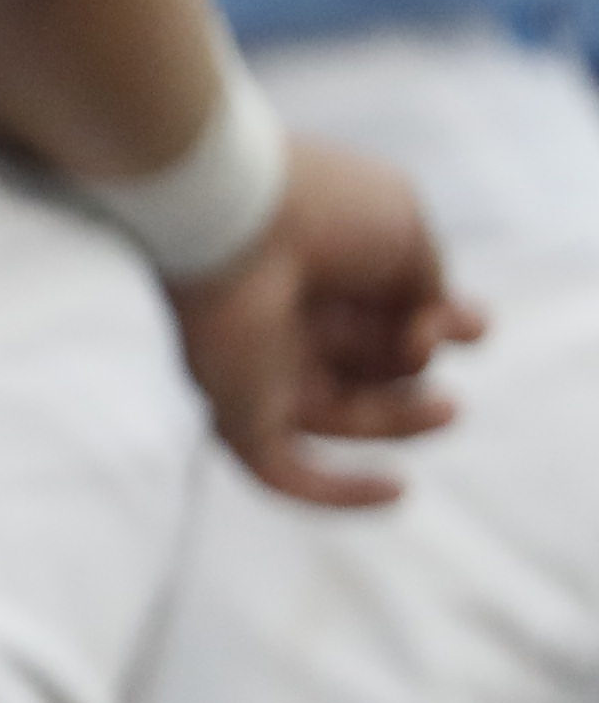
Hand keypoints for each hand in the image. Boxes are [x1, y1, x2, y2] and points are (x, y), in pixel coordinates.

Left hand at [168, 131, 480, 507]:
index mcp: (319, 268)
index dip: (439, 328)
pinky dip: (336, 492)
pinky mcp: (238, 408)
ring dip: (402, 422)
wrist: (234, 212)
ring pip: (342, 417)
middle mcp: (285, 317)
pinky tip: (395, 490)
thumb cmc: (319, 210)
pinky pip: (281, 472)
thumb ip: (431, 286)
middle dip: (415, 366)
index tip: (467, 324)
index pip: (384, 316)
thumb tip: (429, 338)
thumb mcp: (404, 232)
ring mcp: (258, 367)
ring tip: (446, 407)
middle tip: (425, 340)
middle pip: (367, 369)